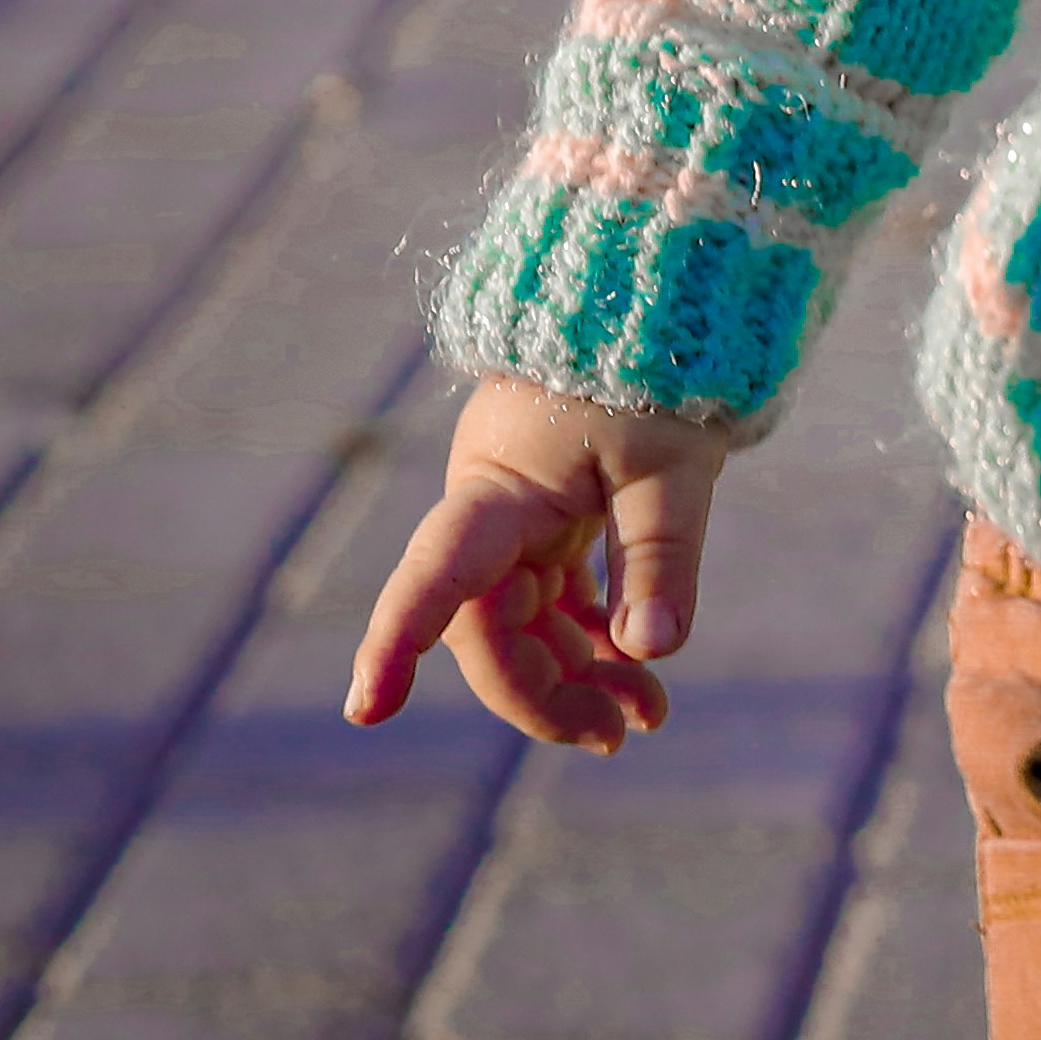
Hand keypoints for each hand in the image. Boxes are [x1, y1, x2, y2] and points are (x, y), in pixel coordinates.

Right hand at [342, 379, 733, 755]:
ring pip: (526, 623)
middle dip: (545, 694)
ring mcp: (520, 520)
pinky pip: (557, 599)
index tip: (365, 710)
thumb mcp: (675, 464)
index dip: (397, 644)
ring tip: (648, 719)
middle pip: (491, 629)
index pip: (437, 577)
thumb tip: (652, 651)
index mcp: (497, 491)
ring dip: (577, 676)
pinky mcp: (553, 521)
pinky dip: (595, 639)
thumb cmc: (659, 373)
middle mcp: (492, 512)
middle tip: (621, 736)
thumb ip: (660, 556)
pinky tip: (637, 678)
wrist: (658, 303)